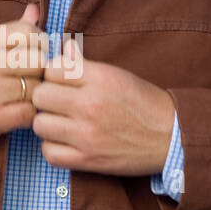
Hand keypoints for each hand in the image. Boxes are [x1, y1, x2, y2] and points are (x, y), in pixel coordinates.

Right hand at [0, 4, 46, 147]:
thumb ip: (9, 31)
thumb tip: (35, 10)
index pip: (29, 32)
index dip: (40, 44)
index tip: (34, 55)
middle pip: (38, 61)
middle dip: (40, 72)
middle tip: (29, 80)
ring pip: (37, 88)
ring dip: (35, 96)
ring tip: (21, 97)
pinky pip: (30, 112)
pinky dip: (29, 114)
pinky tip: (17, 112)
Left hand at [31, 40, 176, 173]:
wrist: (171, 137)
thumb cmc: (145, 103)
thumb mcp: (118, 76)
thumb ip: (86, 65)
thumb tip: (65, 49)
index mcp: (100, 78)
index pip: (51, 69)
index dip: (53, 75)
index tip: (61, 83)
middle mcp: (90, 104)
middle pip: (40, 96)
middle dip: (46, 98)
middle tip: (58, 104)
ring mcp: (87, 134)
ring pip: (39, 124)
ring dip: (47, 124)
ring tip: (62, 123)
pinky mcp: (87, 159)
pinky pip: (49, 153)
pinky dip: (53, 148)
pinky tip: (66, 142)